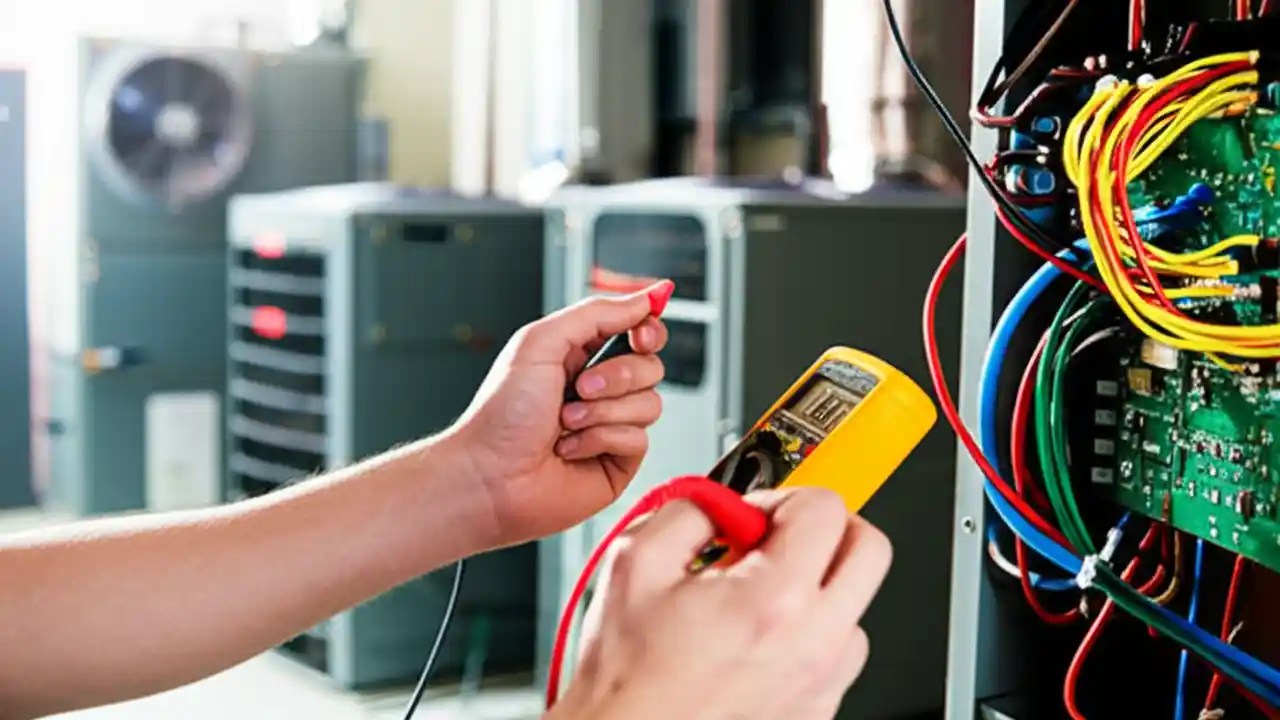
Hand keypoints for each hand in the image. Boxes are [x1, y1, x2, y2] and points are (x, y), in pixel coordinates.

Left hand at [447, 281, 672, 546]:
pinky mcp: (617, 462)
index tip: (639, 336)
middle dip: (618, 375)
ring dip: (603, 412)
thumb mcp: (542, 342)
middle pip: (651, 367)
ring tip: (565, 423)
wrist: (489, 475)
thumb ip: (598, 313)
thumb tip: (648, 296)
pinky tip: (570, 448)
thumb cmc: (501, 413)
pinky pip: (639, 440)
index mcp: (581, 355)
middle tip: (578, 388)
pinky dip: (601, 439)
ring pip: (650, 404)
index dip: (647, 331)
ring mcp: (611, 426)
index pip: (638, 332)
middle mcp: (600, 390)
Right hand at [550, 488, 891, 719]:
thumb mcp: (635, 562)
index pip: (824, 508)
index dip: (783, 498)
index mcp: (772, 599)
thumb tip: (717, 499)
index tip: (754, 516)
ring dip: (816, 588)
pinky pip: (837, 656)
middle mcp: (813, 643)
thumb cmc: (628, 677)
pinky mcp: (818, 711)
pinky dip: (808, 635)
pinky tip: (759, 640)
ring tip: (759, 598)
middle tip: (780, 537)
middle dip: (823, 529)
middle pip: (868, 549)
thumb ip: (687, 510)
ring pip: (855, 607)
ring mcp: (821, 684)